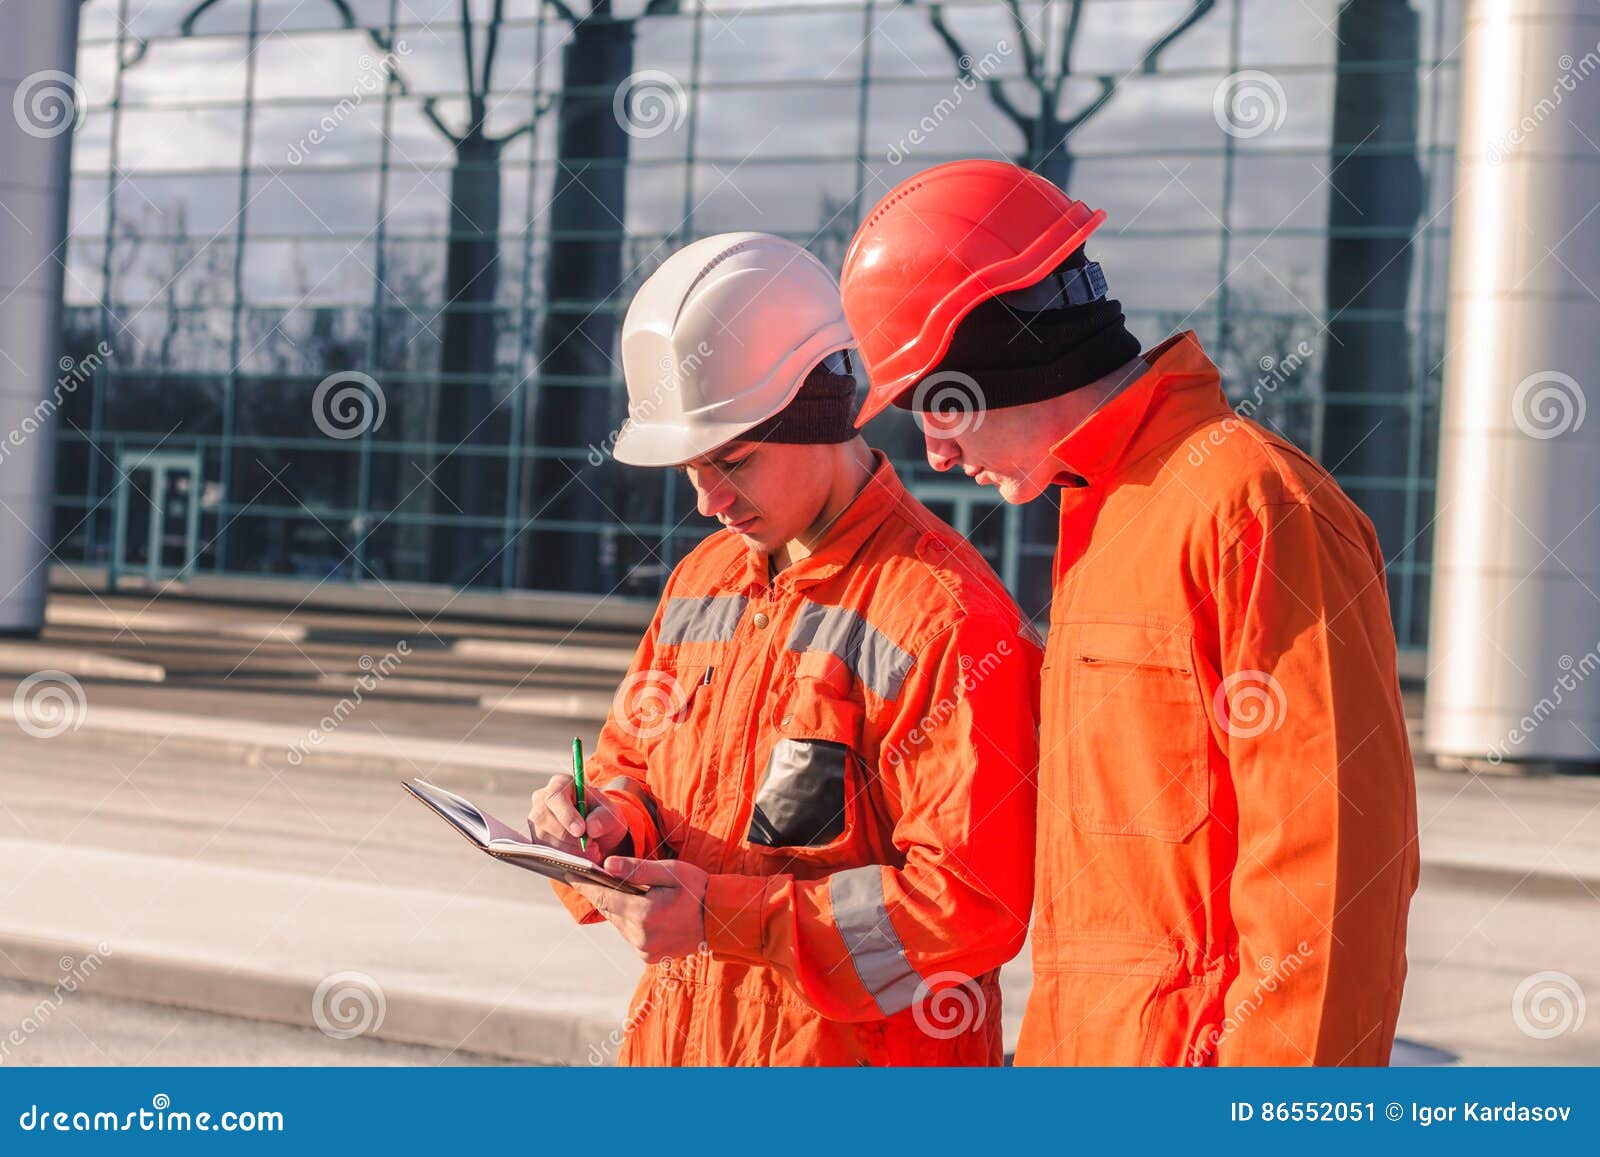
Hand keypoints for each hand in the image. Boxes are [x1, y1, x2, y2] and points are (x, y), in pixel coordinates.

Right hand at [527, 774, 626, 864]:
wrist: (596, 833)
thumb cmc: (602, 817)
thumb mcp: (612, 815)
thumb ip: (604, 818)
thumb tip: (591, 827)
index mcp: (560, 783)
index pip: (555, 796)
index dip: (566, 815)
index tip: (581, 831)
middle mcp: (542, 799)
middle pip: (545, 819)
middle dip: (569, 838)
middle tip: (592, 847)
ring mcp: (536, 820)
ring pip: (544, 838)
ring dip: (568, 850)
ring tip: (591, 852)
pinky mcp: (535, 839)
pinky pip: (544, 852)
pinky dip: (564, 858)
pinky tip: (580, 857)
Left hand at [566, 857, 707, 962]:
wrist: (721, 919)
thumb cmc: (697, 890)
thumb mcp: (670, 872)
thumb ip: (637, 869)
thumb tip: (606, 866)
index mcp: (643, 914)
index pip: (603, 897)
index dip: (585, 884)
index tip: (569, 873)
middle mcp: (639, 936)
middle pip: (609, 910)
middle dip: (600, 893)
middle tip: (587, 875)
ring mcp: (643, 950)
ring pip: (618, 923)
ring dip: (616, 907)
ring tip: (615, 889)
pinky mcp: (648, 956)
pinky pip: (629, 934)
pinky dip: (629, 920)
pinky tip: (639, 907)